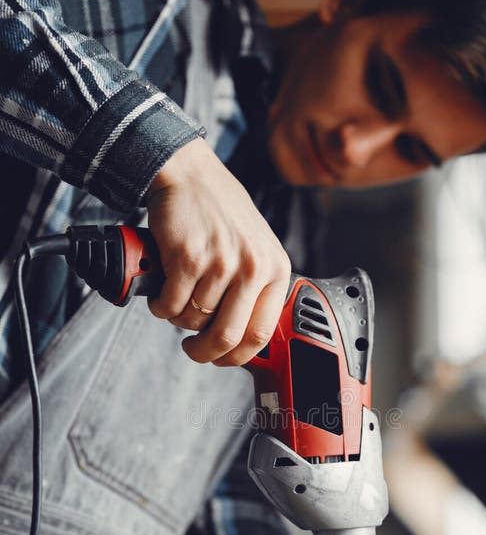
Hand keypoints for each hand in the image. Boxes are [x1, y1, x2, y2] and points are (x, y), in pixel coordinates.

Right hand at [146, 137, 290, 365]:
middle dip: (204, 352)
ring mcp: (221, 262)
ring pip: (193, 319)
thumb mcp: (256, 248)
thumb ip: (256, 288)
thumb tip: (241, 338)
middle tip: (193, 349)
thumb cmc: (220, 213)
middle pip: (227, 335)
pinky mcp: (188, 257)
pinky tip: (161, 291)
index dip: (238, 355)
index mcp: (275, 268)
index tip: (223, 359)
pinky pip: (170, 304)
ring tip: (176, 297)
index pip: (262, 332)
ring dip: (178, 317)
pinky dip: (160, 306)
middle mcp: (252, 266)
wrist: (190, 175)